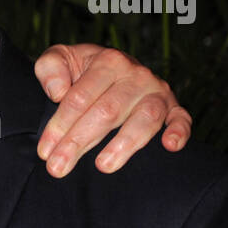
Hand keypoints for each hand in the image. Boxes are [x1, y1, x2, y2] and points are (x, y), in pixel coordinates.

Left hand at [34, 44, 191, 177]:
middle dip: (79, 142)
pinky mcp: (174, 107)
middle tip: (58, 168)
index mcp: (108, 62)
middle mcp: (136, 75)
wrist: (111, 68)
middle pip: (107, 111)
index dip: (60, 125)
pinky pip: (182, 118)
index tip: (44, 151)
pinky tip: (170, 146)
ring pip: (145, 118)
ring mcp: (157, 91)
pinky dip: (180, 131)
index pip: (80, 98)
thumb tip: (57, 92)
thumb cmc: (81, 70)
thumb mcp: (60, 59)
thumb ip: (50, 67)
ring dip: (124, 144)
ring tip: (103, 166)